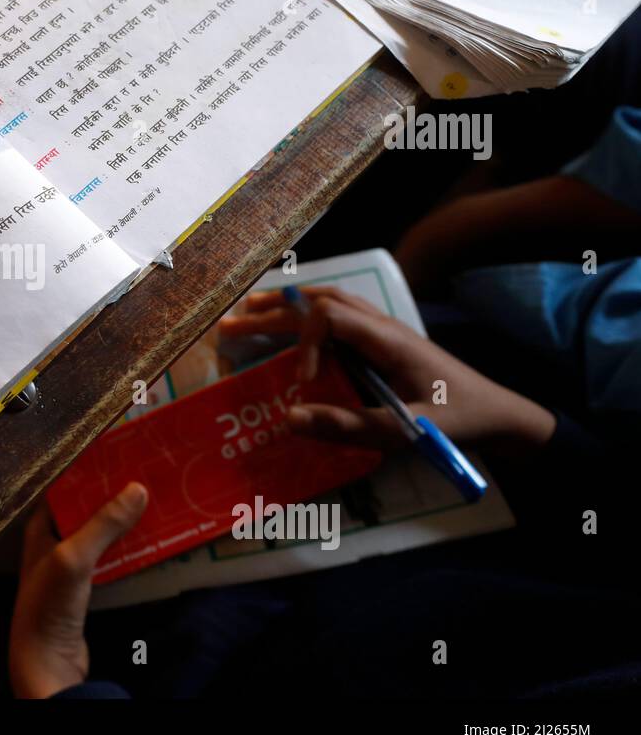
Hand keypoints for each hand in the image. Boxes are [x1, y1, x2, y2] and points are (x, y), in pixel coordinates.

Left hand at [9, 482, 146, 697]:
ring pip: (98, 533)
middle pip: (84, 509)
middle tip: (144, 475)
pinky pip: (108, 557)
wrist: (45, 659)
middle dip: (112, 495)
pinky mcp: (84, 586)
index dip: (88, 471)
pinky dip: (125, 547)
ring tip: (152, 501)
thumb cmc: (49, 604)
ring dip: (121, 521)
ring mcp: (68, 565)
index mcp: (40, 528)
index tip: (119, 455)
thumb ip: (103, 523)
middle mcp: (51, 542)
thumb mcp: (74, 557)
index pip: (64, 488)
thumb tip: (137, 488)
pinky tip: (147, 539)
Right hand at [218, 286, 554, 449]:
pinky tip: (288, 327)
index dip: (304, 343)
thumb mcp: (406, 432)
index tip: (301, 384)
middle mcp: (383, 326)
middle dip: (274, 311)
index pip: (330, 317)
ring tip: (248, 311)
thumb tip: (287, 418)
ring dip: (287, 307)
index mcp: (389, 339)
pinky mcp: (384, 344)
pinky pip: (338, 319)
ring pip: (329, 304)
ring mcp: (384, 332)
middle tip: (230, 324)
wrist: (504, 417)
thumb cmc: (461, 422)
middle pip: (321, 301)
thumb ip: (348, 426)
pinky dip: (305, 317)